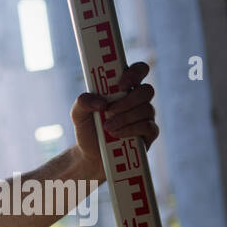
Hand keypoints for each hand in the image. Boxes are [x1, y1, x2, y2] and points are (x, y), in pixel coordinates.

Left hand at [73, 61, 158, 177]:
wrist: (90, 156)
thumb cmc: (88, 130)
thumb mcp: (78, 114)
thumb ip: (83, 101)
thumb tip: (101, 102)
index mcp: (124, 89)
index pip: (139, 70)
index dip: (134, 73)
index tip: (120, 85)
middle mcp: (138, 101)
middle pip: (147, 90)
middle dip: (127, 101)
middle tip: (108, 111)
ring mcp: (146, 117)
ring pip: (146, 109)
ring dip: (124, 118)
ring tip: (107, 127)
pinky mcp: (149, 134)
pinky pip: (148, 127)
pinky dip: (130, 130)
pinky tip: (116, 135)